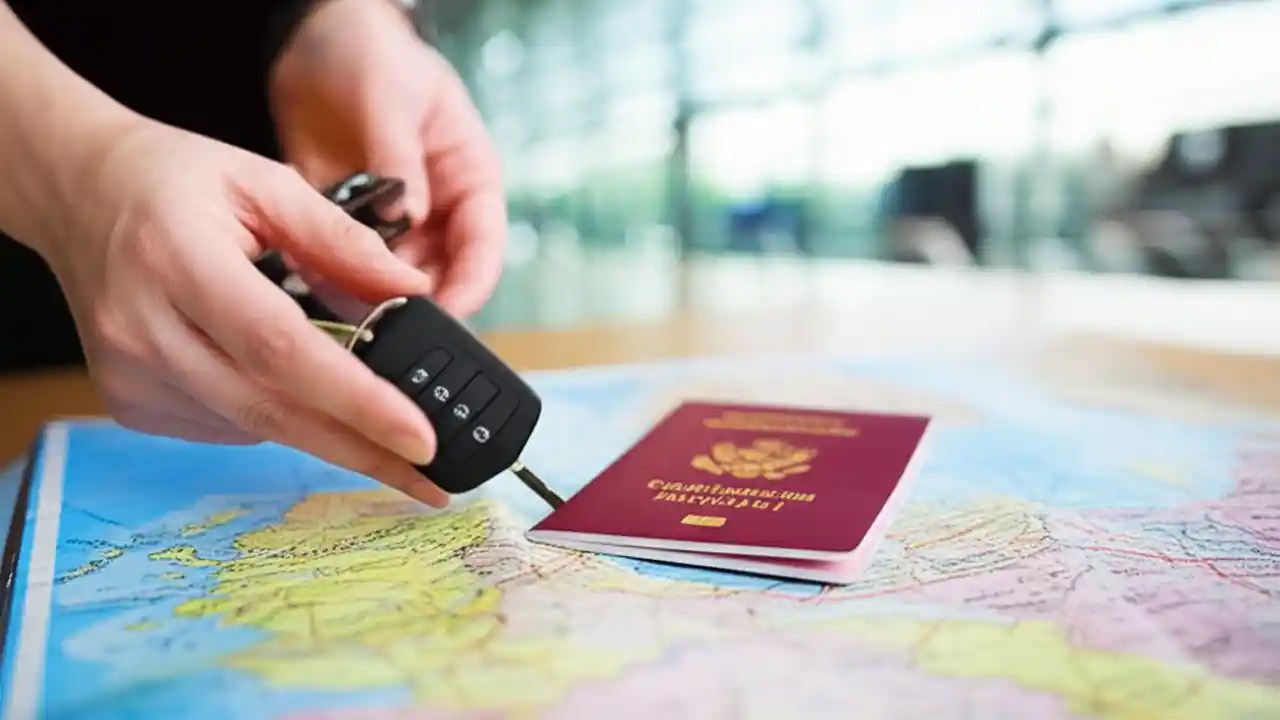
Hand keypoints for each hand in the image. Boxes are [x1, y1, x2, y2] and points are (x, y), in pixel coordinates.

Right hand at [41, 118, 448, 506]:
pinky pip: (226, 425)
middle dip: (361, 449)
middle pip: (270, 409)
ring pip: (253, 425)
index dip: (355, 400)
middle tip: (429, 478)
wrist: (77, 195)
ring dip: (323, 429)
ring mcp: (132, 373)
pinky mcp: (130, 402)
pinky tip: (287, 383)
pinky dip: (274, 413)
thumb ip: (341, 238)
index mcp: (179, 259)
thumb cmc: (174, 181)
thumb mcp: (264, 180)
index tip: (419, 437)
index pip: (280, 347)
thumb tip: (413, 293)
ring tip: (375, 421)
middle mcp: (145, 328)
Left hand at [270, 0, 505, 317]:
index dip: (472, 283)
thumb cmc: (371, 53)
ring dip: (369, 294)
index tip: (449, 311)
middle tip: (389, 322)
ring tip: (345, 308)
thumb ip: (398, 156)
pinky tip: (310, 285)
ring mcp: (389, 220)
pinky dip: (328, 277)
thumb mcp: (390, 95)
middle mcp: (435, 208)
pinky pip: (340, 262)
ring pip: (388, 276)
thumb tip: (407, 216)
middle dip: (417, 300)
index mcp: (467, 177)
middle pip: (439, 273)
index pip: (483, 244)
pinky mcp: (342, 223)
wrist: (306, 38)